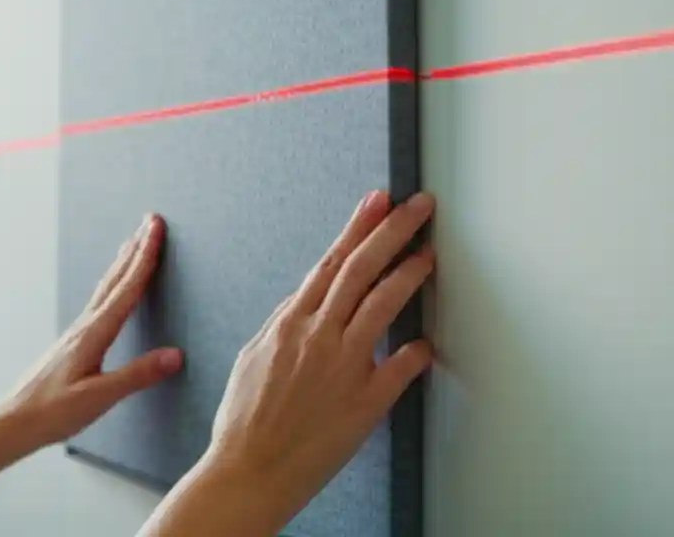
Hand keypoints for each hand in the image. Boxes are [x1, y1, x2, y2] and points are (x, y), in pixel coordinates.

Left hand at [0, 214, 183, 448]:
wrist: (14, 421)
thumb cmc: (53, 412)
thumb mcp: (100, 397)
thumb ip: (138, 375)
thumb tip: (176, 355)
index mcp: (94, 334)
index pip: (127, 289)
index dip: (145, 258)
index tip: (156, 229)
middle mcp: (84, 326)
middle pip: (115, 279)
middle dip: (136, 248)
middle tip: (151, 220)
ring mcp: (77, 333)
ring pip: (105, 288)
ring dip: (123, 262)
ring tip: (134, 242)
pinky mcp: (74, 343)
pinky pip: (99, 302)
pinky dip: (112, 284)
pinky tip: (111, 289)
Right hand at [193, 191, 434, 531]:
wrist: (247, 470)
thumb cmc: (244, 421)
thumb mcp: (253, 358)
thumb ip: (283, 327)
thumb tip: (305, 304)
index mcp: (289, 324)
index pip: (331, 262)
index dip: (358, 228)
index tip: (377, 203)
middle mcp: (318, 336)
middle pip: (361, 269)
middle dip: (392, 230)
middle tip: (416, 206)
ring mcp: (343, 366)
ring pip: (383, 304)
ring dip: (409, 274)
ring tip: (429, 255)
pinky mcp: (364, 402)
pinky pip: (401, 368)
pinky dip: (417, 352)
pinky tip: (428, 343)